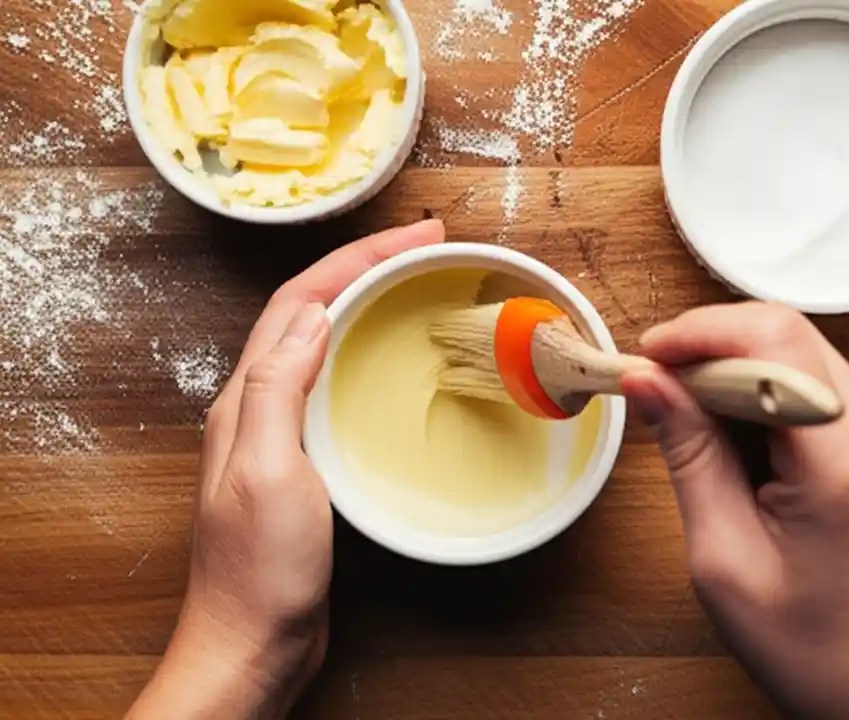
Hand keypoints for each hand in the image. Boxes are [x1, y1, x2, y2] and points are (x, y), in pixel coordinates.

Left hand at [129, 220, 444, 719]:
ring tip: (415, 282)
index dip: (357, 258)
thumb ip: (279, 389)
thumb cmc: (260, 570)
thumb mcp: (269, 472)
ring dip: (366, 301)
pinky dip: (368, 352)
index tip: (416, 236)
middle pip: (310, 309)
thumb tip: (314, 314)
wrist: (253, 642)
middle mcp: (259, 406)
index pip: (300, 301)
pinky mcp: (306, 462)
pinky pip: (336, 382)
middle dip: (366, 265)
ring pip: (324, 342)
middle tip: (427, 246)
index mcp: (247, 399)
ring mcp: (282, 433)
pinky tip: (393, 362)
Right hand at [622, 303, 848, 719]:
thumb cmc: (821, 652)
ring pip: (798, 355)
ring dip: (735, 375)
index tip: (644, 363)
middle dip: (710, 350)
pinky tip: (738, 447)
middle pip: (785, 334)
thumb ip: (689, 455)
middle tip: (658, 394)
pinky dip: (765, 399)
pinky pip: (816, 388)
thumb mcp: (727, 560)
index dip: (696, 335)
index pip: (770, 338)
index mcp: (845, 460)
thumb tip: (648, 382)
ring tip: (695, 430)